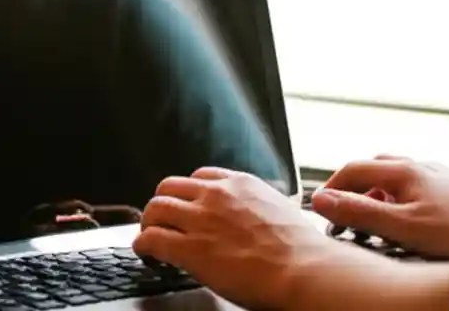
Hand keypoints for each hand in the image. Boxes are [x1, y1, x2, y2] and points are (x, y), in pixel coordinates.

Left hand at [133, 167, 351, 309]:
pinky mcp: (189, 248)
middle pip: (169, 186)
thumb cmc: (304, 251)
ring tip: (150, 237)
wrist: (305, 272)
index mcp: (241, 184)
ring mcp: (200, 220)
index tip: (188, 205)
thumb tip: (257, 219)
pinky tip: (148, 255)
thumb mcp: (282, 211)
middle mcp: (216, 195)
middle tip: (163, 221)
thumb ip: (259, 208)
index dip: (189, 192)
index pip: (201, 175)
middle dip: (163, 204)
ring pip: (154, 208)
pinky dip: (143, 246)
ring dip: (149, 223)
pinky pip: (151, 239)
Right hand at [311, 155, 448, 258]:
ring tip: (377, 220)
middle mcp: (422, 167)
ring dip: (380, 194)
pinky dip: (403, 200)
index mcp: (404, 171)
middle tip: (346, 215)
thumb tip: (321, 200)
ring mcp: (440, 176)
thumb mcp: (401, 227)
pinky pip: (418, 187)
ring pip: (398, 177)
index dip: (331, 188)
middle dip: (355, 189)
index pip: (352, 169)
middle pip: (374, 169)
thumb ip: (359, 211)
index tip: (320, 209)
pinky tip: (411, 221)